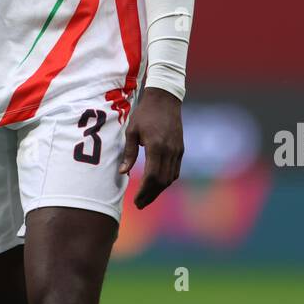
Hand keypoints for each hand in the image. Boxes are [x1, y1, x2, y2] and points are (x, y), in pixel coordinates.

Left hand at [119, 86, 182, 208]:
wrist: (165, 99)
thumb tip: (122, 173)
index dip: (144, 191)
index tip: (136, 200)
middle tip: (139, 204)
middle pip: (162, 181)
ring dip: (159, 190)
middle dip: (151, 195)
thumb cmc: (145, 113)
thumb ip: (129, 153)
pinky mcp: (181, 149)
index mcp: (156, 146)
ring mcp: (177, 150)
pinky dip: (167, 180)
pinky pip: (175, 170)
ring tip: (147, 197)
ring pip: (170, 178)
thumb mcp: (132, 131)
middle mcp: (169, 150)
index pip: (152, 176)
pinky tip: (157, 184)